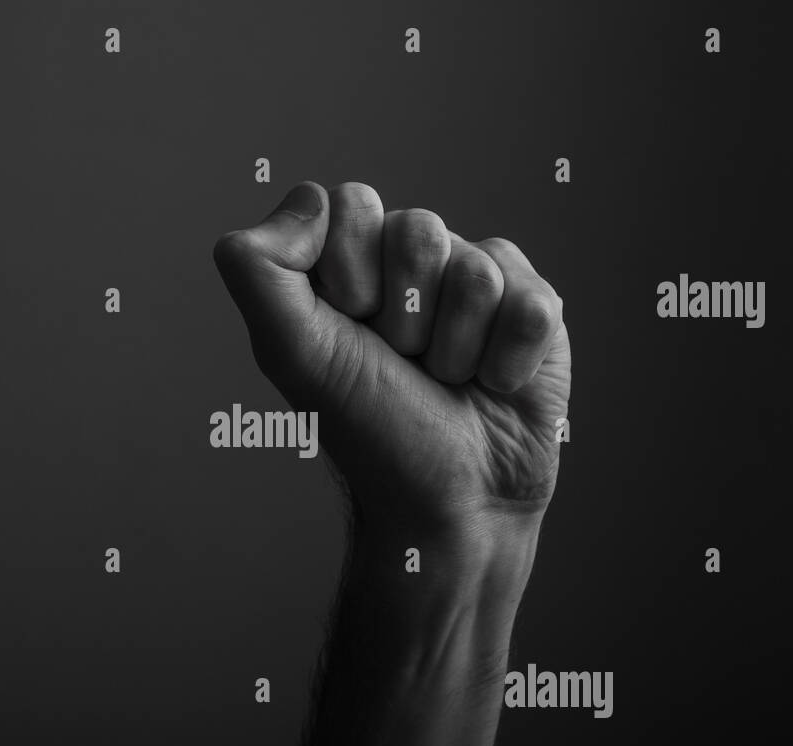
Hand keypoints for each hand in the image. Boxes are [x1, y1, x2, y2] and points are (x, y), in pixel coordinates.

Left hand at [213, 182, 570, 535]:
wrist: (446, 503)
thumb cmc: (368, 431)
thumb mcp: (291, 353)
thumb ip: (258, 268)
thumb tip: (308, 196)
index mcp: (350, 264)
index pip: (352, 206)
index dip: (351, 276)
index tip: (349, 333)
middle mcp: (414, 266)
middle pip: (418, 231)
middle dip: (405, 316)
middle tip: (401, 365)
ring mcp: (478, 284)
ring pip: (476, 269)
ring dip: (455, 347)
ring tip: (447, 382)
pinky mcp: (534, 311)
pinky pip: (531, 302)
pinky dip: (507, 361)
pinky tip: (494, 387)